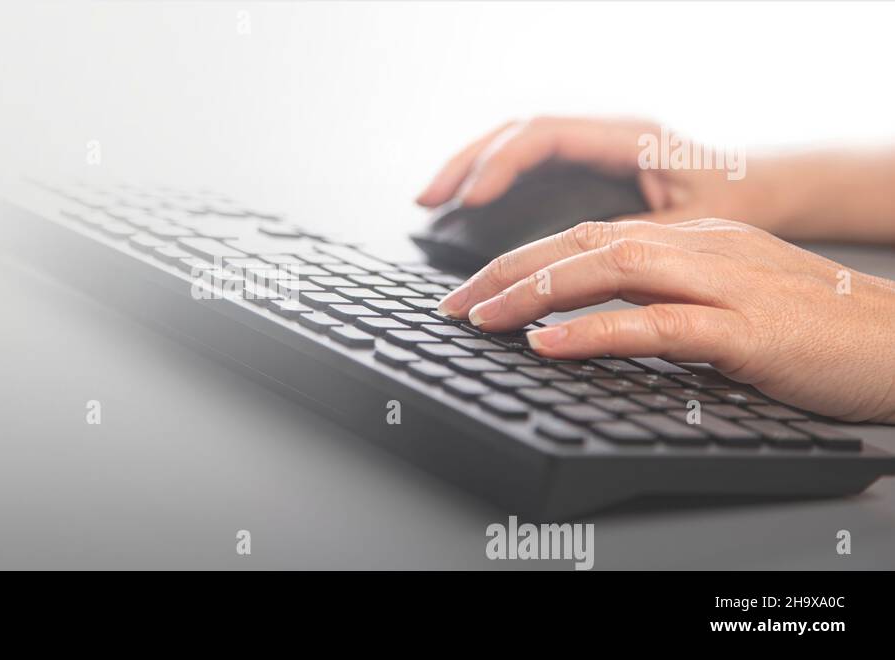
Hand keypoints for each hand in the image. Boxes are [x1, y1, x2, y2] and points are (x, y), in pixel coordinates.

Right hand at [415, 116, 783, 231]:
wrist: (769, 188)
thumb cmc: (739, 206)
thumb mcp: (685, 231)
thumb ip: (626, 243)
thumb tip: (567, 268)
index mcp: (629, 137)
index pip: (543, 137)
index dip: (499, 166)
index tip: (468, 202)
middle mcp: (606, 133)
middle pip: (515, 133)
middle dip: (465, 164)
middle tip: (427, 201)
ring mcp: (595, 145)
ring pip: (516, 144)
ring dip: (470, 169)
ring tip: (431, 200)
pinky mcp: (589, 164)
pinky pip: (529, 163)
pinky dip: (494, 179)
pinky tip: (469, 204)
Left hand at [435, 218, 894, 423]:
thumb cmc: (820, 331)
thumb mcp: (732, 299)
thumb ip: (669, 299)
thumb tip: (595, 322)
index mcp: (694, 241)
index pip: (590, 237)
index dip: (525, 260)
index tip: (474, 289)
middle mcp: (701, 250)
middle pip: (585, 243)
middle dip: (509, 271)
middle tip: (454, 304)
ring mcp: (724, 284)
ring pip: (611, 270)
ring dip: (535, 294)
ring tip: (482, 317)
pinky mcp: (747, 329)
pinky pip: (657, 324)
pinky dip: (594, 332)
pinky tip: (547, 345)